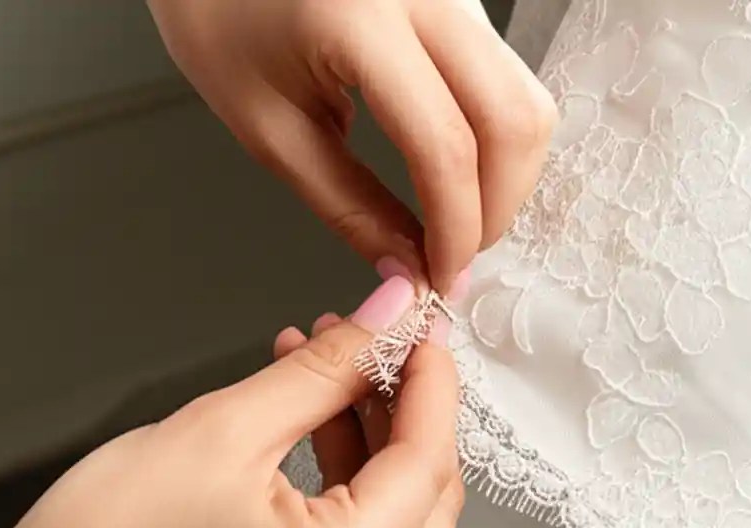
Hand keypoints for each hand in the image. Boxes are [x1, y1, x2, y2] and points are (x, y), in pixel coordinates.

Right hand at [0, 274, 463, 527]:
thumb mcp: (224, 428)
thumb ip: (325, 370)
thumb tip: (386, 319)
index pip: (428, 458)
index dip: (429, 381)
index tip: (418, 326)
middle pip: (431, 491)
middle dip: (405, 406)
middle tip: (373, 341)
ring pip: (409, 515)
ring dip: (377, 436)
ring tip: (328, 369)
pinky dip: (357, 480)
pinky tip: (319, 420)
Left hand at [148, 0, 556, 291]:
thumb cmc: (222, 23)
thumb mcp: (270, 129)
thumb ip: (348, 204)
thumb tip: (409, 267)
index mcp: (360, 21)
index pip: (444, 144)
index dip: (456, 227)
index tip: (442, 277)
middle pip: (512, 120)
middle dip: (498, 208)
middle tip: (458, 256)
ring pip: (528, 99)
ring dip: (510, 175)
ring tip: (461, 218)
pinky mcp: (464, 3)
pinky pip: (512, 79)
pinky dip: (501, 140)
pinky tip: (462, 172)